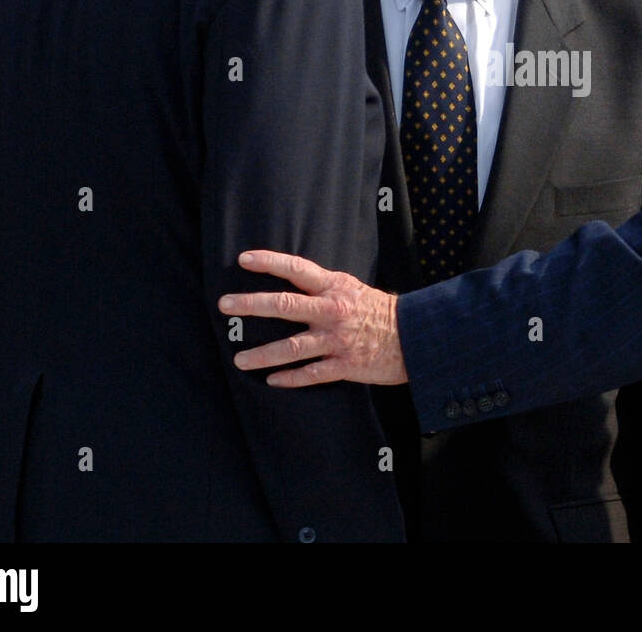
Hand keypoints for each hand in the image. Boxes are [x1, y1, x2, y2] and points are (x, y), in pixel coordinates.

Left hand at [218, 250, 406, 386]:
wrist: (416, 337)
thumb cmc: (382, 311)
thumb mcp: (354, 289)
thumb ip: (325, 287)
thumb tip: (294, 281)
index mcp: (335, 287)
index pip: (297, 269)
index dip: (269, 262)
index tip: (243, 259)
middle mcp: (333, 311)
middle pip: (285, 305)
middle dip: (251, 304)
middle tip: (224, 305)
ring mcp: (337, 340)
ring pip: (292, 347)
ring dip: (262, 354)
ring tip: (239, 359)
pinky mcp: (345, 366)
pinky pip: (311, 374)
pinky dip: (290, 379)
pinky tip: (272, 381)